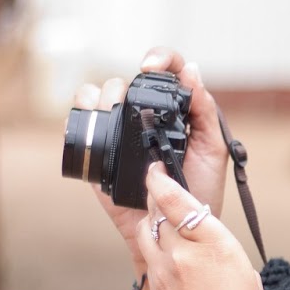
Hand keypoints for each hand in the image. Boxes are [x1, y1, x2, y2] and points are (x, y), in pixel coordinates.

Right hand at [71, 48, 229, 268]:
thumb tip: (192, 71)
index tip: (150, 66)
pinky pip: (80, 126)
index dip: (159, 58)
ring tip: (109, 113)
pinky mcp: (99, 153)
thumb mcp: (212, 150)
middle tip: (126, 104)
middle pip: (124, 81)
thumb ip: (204, 111)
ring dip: (98, 97)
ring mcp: (120, 134)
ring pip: (97, 97)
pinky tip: (88, 122)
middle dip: (121, 85)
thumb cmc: (199, 192)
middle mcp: (146, 117)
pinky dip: (78, 117)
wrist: (174, 230)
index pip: (167, 70)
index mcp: (177, 111)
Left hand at [137, 163, 269, 289]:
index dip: (161, 180)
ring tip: (162, 214)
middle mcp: (180, 256)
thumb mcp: (247, 278)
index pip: (175, 200)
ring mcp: (162, 276)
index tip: (157, 168)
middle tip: (158, 183)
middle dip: (156, 196)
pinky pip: (150, 259)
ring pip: (148, 234)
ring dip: (153, 220)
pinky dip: (156, 248)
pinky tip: (168, 252)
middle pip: (155, 213)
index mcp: (213, 246)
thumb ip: (221, 248)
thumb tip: (203, 234)